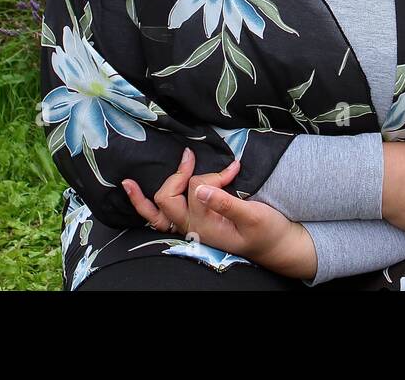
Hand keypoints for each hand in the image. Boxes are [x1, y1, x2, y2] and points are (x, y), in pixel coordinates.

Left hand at [120, 148, 315, 277]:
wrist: (276, 246)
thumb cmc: (268, 231)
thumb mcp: (252, 215)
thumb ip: (225, 203)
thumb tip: (201, 187)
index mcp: (206, 225)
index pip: (197, 188)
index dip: (215, 174)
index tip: (234, 169)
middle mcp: (192, 228)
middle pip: (169, 197)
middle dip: (179, 176)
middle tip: (190, 158)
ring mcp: (190, 229)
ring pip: (156, 214)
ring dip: (142, 198)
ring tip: (128, 183)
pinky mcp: (193, 226)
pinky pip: (161, 220)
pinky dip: (145, 207)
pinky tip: (133, 194)